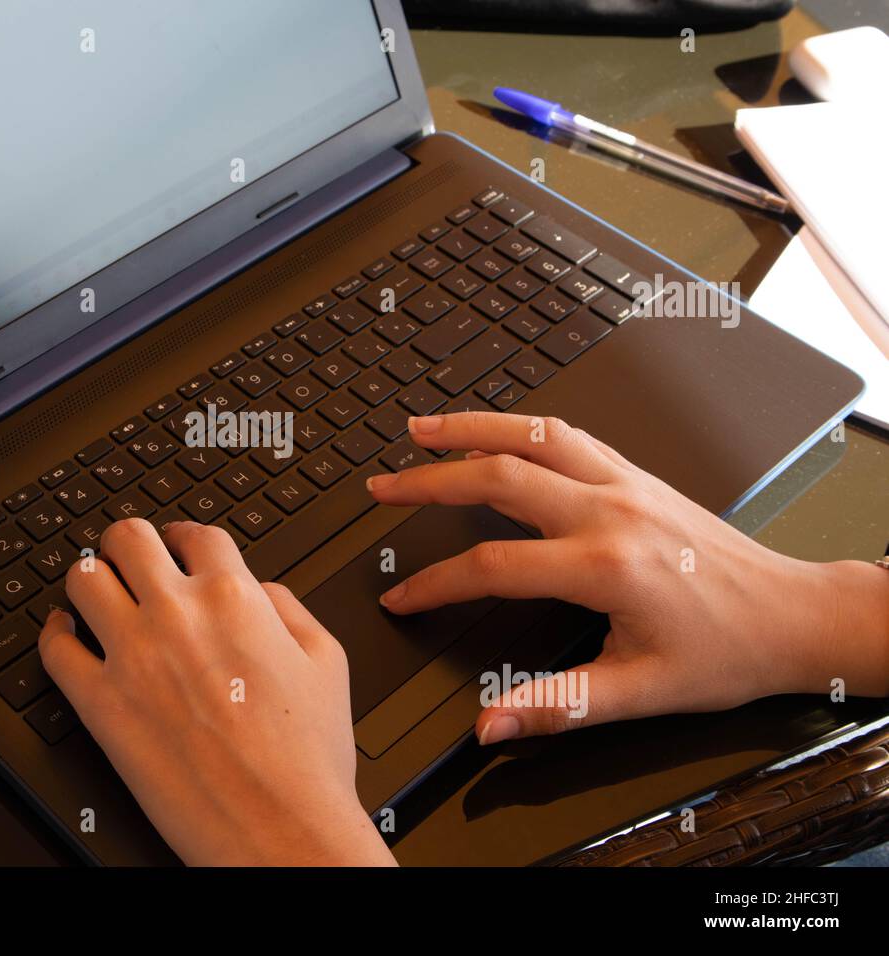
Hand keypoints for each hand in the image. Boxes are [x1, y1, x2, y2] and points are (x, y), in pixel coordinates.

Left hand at [36, 518, 394, 865]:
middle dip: (128, 543)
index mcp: (235, 598)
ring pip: (84, 578)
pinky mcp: (99, 703)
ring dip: (90, 577)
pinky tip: (65, 633)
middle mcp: (178, 615)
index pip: (196, 535)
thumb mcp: (326, 663)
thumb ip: (289, 610)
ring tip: (95, 588)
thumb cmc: (306, 760)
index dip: (184, 536)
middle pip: (129, 538)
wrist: (278, 829)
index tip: (178, 545)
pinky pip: (55, 648)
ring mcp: (132, 656)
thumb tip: (261, 591)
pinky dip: (56, 633)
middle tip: (128, 557)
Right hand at [368, 412, 888, 744]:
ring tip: (420, 430)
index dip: (435, 583)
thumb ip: (556, 706)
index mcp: (606, 566)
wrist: (793, 616)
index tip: (402, 597)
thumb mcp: (640, 692)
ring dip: (471, 429)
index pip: (493, 565)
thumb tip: (491, 725)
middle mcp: (611, 511)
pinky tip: (494, 432)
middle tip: (383, 488)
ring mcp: (626, 484)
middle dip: (430, 480)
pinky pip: (567, 434)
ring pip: (533, 435)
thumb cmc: (727, 652)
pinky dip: (519, 427)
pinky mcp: (637, 476)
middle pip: (500, 477)